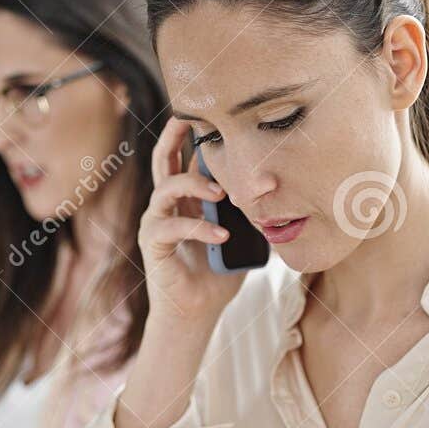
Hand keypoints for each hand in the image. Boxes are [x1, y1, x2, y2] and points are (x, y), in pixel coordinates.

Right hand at [138, 117, 247, 323]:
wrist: (197, 312)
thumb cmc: (218, 273)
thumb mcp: (239, 234)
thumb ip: (245, 210)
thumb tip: (276, 187)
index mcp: (185, 199)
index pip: (185, 158)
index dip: (195, 137)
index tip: (213, 116)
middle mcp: (166, 205)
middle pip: (162, 160)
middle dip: (173, 136)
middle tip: (188, 119)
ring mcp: (156, 223)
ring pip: (166, 189)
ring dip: (194, 185)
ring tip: (222, 194)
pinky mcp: (153, 245)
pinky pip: (170, 227)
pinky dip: (198, 227)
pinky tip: (221, 235)